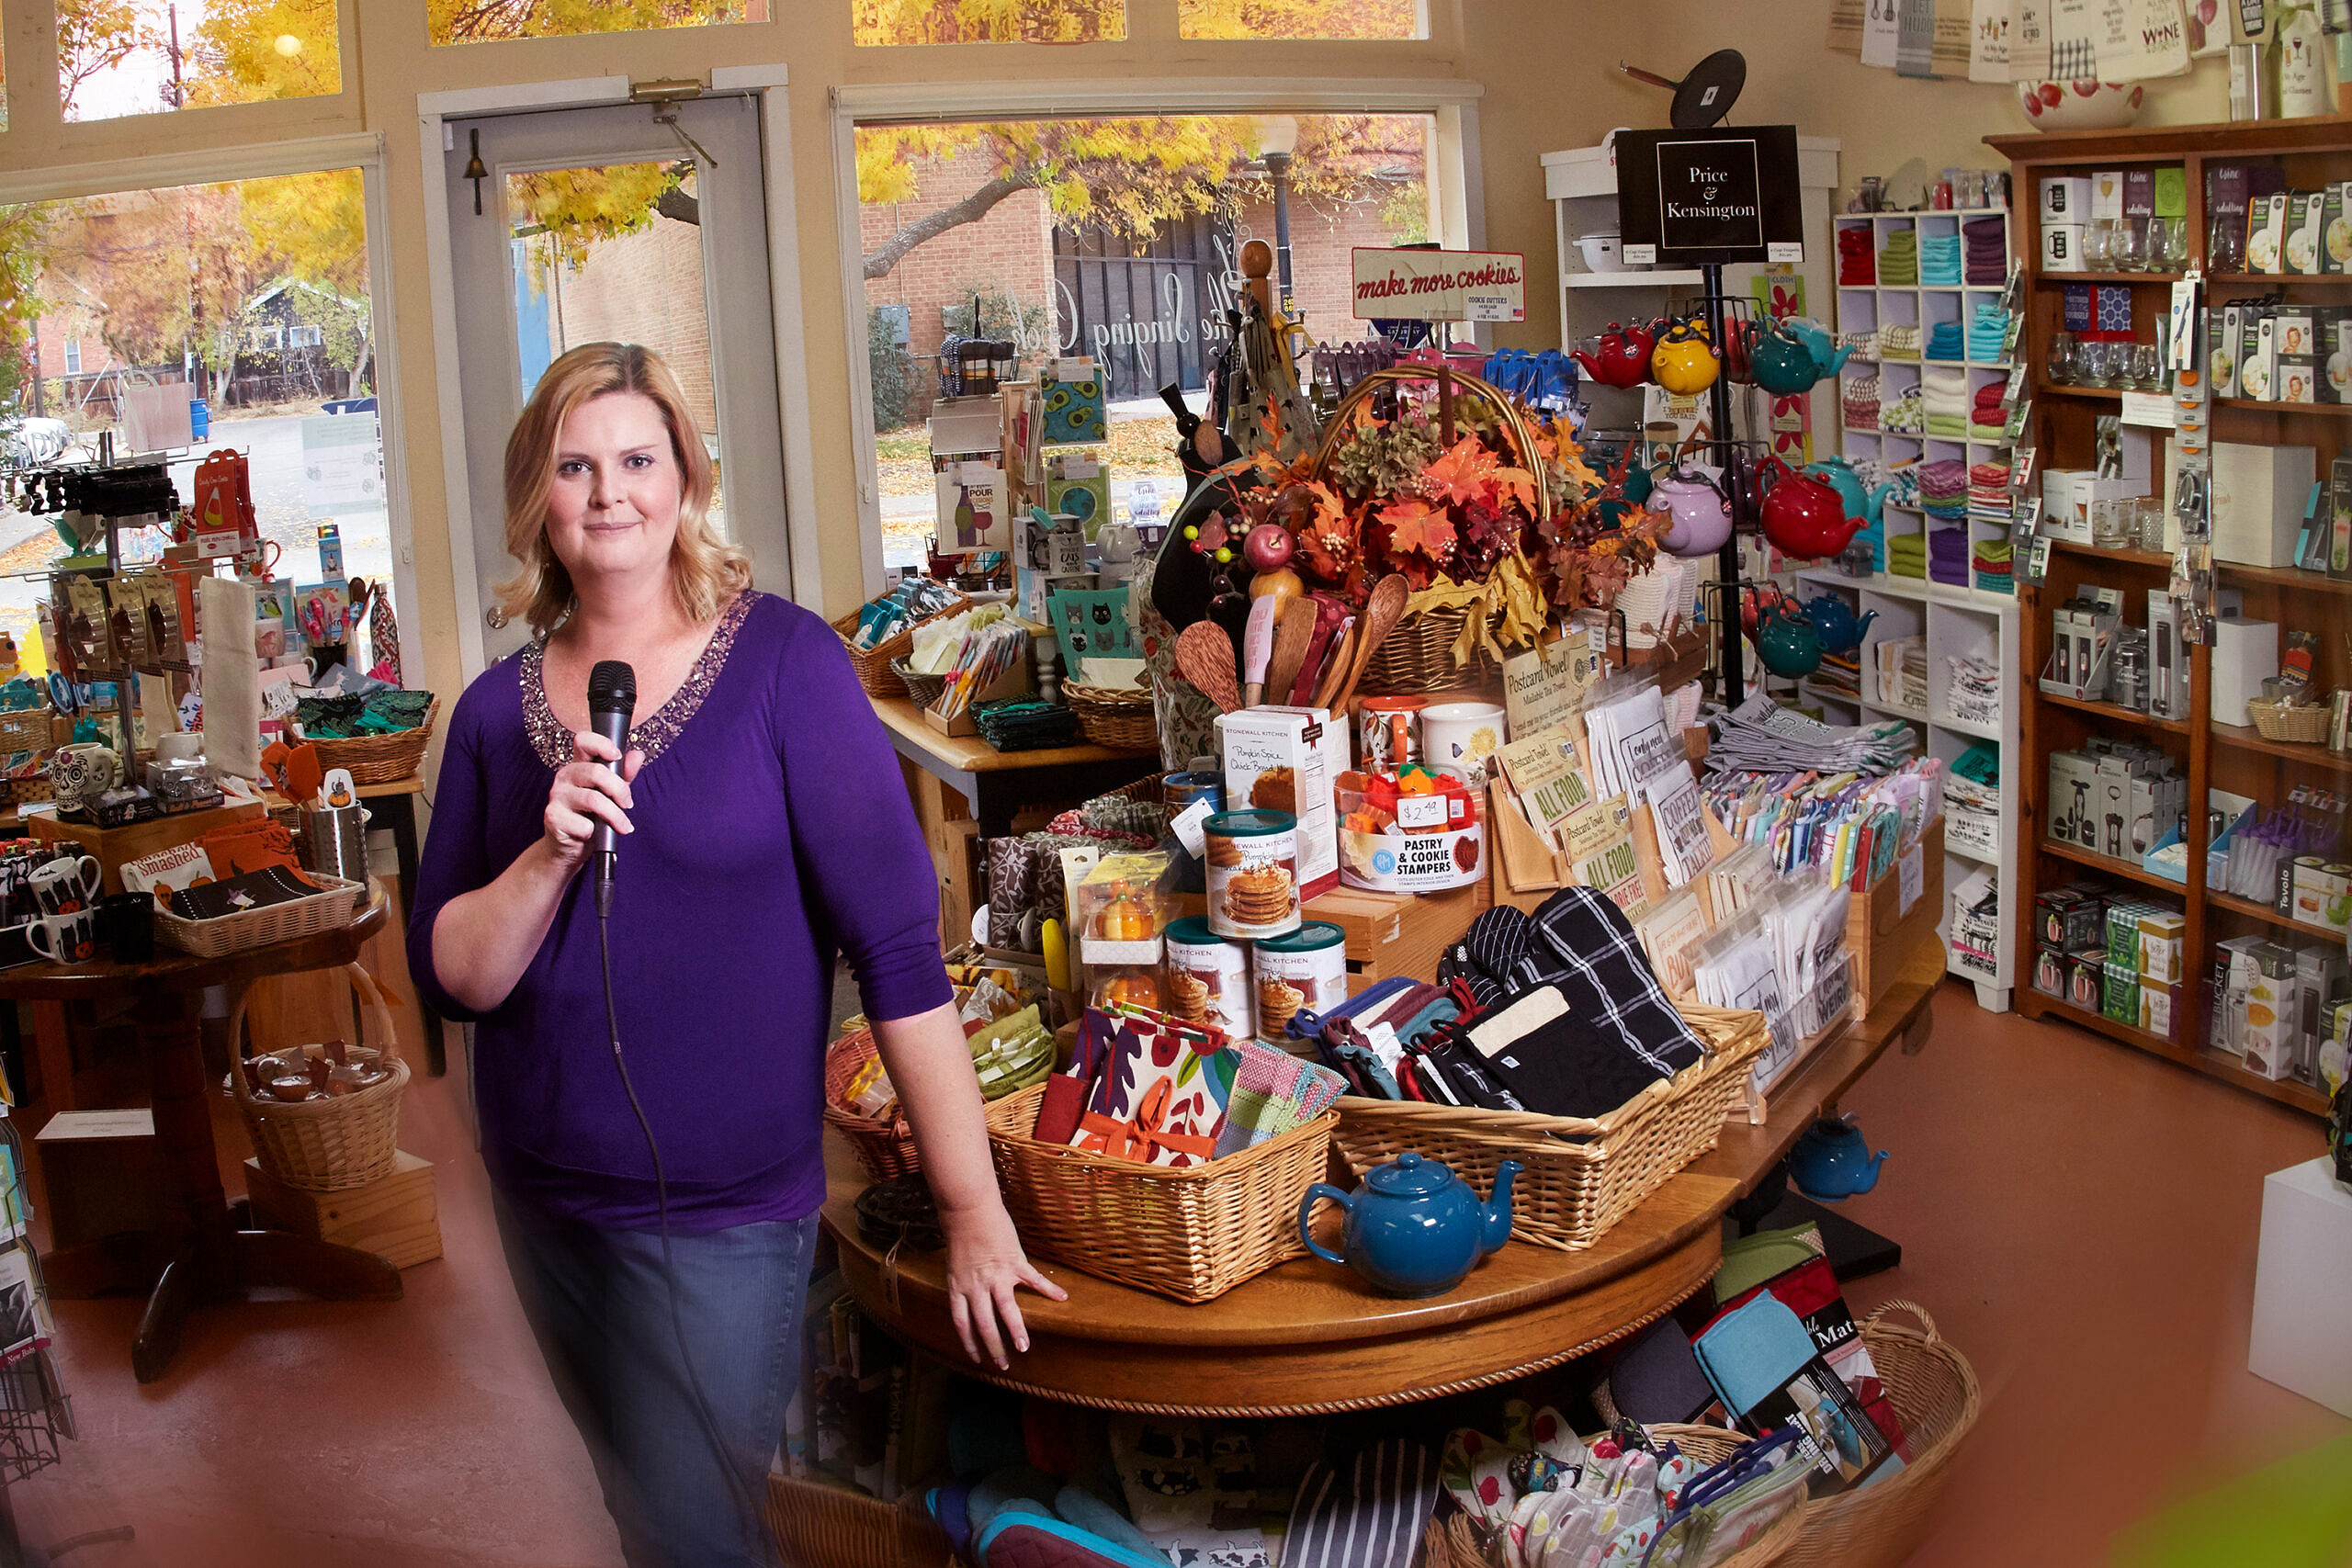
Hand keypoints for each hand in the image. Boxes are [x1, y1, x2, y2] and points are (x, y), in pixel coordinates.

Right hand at [541, 731, 644, 871]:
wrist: (570, 847)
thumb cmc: (591, 817)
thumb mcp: (610, 794)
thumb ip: (624, 775)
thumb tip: (638, 755)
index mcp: (578, 766)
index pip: (583, 741)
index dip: (601, 744)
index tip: (617, 756)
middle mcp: (564, 776)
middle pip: (596, 772)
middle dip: (620, 790)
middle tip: (628, 804)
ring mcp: (556, 796)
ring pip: (593, 799)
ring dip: (615, 816)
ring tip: (623, 826)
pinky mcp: (553, 817)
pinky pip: (583, 823)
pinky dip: (595, 831)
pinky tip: (594, 834)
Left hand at [940, 1198, 1064, 1369]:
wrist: (969, 1209)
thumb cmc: (960, 1232)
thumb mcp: (955, 1264)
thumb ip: (964, 1283)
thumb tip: (974, 1297)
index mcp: (958, 1288)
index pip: (962, 1324)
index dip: (969, 1343)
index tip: (977, 1359)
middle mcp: (976, 1287)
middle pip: (984, 1324)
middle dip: (994, 1347)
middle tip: (1003, 1365)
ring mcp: (996, 1275)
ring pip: (1006, 1310)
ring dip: (1016, 1330)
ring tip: (1024, 1347)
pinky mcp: (1014, 1262)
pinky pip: (1033, 1280)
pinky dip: (1048, 1290)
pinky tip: (1062, 1298)